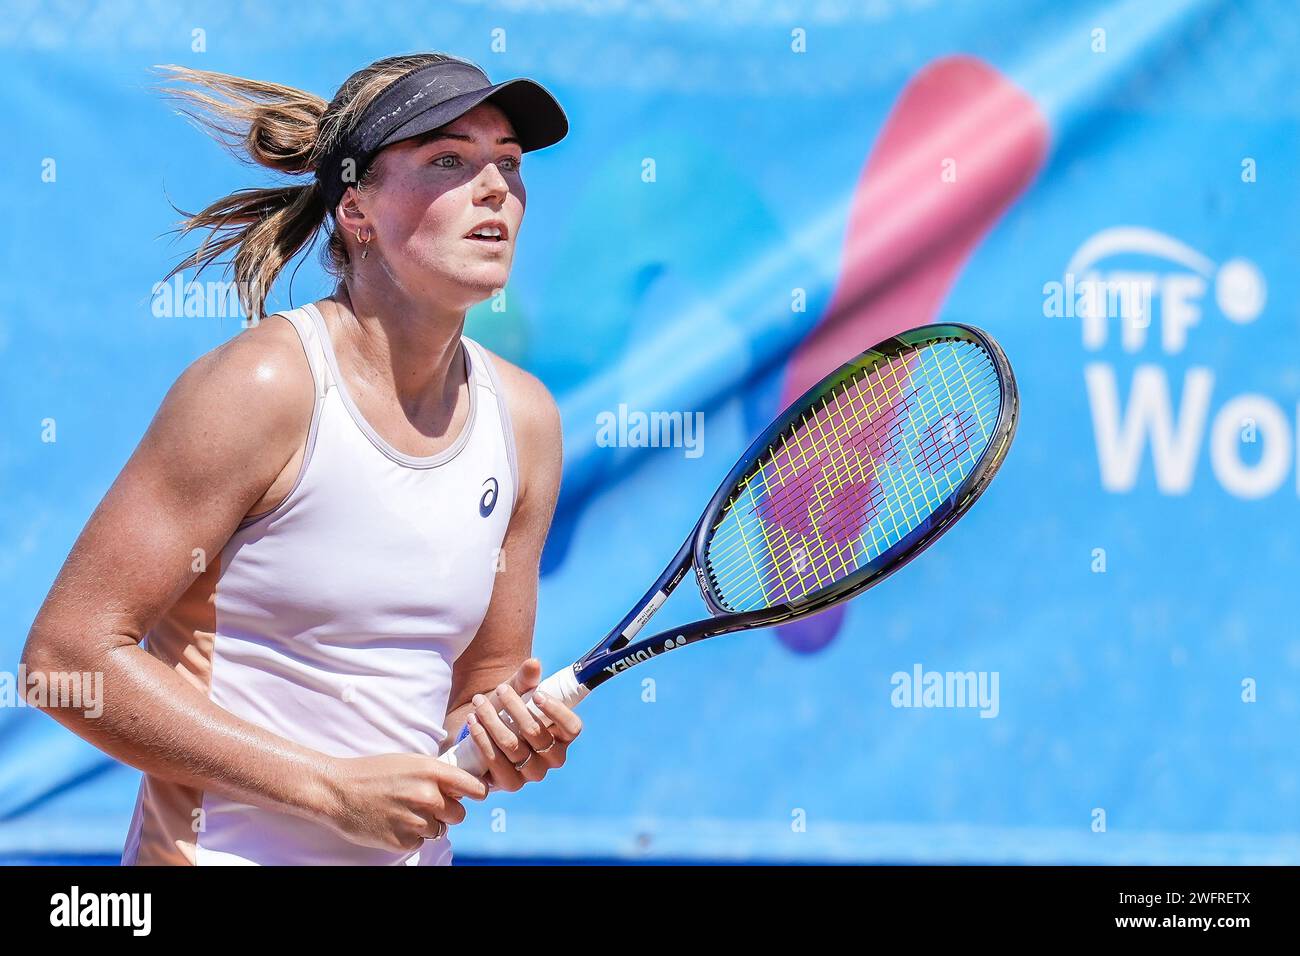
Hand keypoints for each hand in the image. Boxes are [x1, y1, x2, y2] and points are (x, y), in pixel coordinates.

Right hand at [318, 752, 486, 852]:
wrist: (337, 791)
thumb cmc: (373, 772)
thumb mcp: (409, 761)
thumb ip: (437, 773)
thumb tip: (463, 784)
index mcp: (431, 771)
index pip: (474, 788)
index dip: (475, 792)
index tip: (473, 795)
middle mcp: (427, 795)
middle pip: (459, 813)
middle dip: (448, 811)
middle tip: (427, 805)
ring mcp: (415, 820)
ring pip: (440, 829)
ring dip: (428, 824)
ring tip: (405, 812)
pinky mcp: (402, 840)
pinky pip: (420, 841)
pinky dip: (411, 835)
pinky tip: (394, 822)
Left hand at [464, 657, 582, 791]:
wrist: (484, 730)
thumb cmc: (509, 710)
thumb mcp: (518, 692)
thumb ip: (526, 679)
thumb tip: (533, 663)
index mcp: (564, 736)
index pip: (572, 727)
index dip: (557, 712)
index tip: (537, 694)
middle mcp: (552, 758)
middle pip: (536, 734)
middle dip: (515, 709)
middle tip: (500, 690)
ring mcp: (532, 774)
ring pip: (513, 746)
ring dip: (492, 722)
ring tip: (479, 703)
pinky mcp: (510, 783)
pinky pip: (495, 762)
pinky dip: (482, 740)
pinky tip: (473, 722)